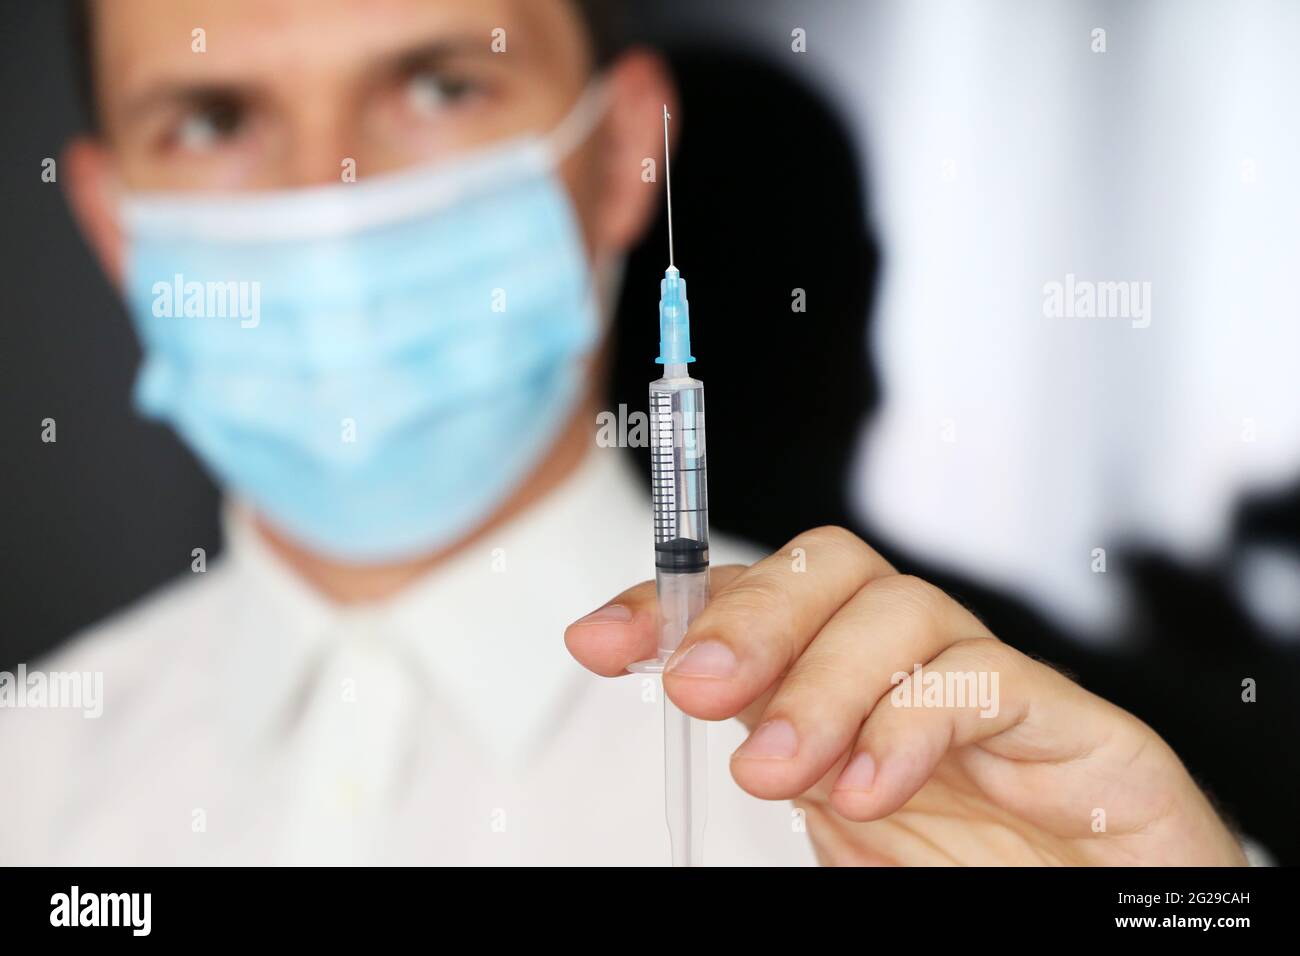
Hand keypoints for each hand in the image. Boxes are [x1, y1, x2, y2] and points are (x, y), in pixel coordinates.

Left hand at [565, 527, 1247, 865]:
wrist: (1103, 914)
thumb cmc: (973, 873)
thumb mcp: (839, 816)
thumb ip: (779, 755)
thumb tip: (683, 698)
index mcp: (851, 679)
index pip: (758, 599)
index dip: (673, 604)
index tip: (598, 640)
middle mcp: (916, 665)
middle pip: (832, 570)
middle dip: (749, 618)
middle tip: (694, 687)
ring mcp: (997, 686)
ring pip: (903, 610)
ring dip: (823, 682)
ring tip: (776, 770)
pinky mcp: (1075, 726)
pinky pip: (989, 683)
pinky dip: (913, 724)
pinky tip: (868, 786)